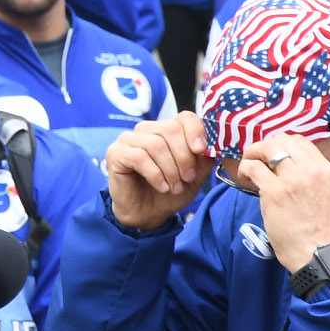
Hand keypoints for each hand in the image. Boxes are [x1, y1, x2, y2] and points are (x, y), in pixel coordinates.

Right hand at [101, 114, 216, 228]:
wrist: (148, 213)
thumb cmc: (171, 191)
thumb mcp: (195, 176)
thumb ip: (203, 159)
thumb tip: (214, 146)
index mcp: (168, 131)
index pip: (185, 117)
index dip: (196, 131)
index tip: (201, 150)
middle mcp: (147, 130)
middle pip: (170, 130)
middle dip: (184, 157)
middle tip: (187, 178)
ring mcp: (129, 139)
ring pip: (155, 144)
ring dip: (170, 170)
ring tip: (174, 187)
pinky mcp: (116, 153)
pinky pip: (139, 157)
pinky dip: (155, 174)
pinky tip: (161, 187)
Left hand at [242, 132, 329, 272]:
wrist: (313, 251)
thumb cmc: (314, 225)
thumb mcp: (322, 192)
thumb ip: (308, 174)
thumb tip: (280, 158)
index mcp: (325, 169)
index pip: (300, 140)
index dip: (281, 144)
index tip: (272, 156)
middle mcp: (312, 170)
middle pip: (281, 140)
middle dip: (265, 147)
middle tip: (257, 160)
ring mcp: (293, 180)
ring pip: (266, 148)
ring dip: (252, 154)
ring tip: (249, 168)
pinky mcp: (275, 192)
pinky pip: (253, 167)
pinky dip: (245, 169)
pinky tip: (245, 179)